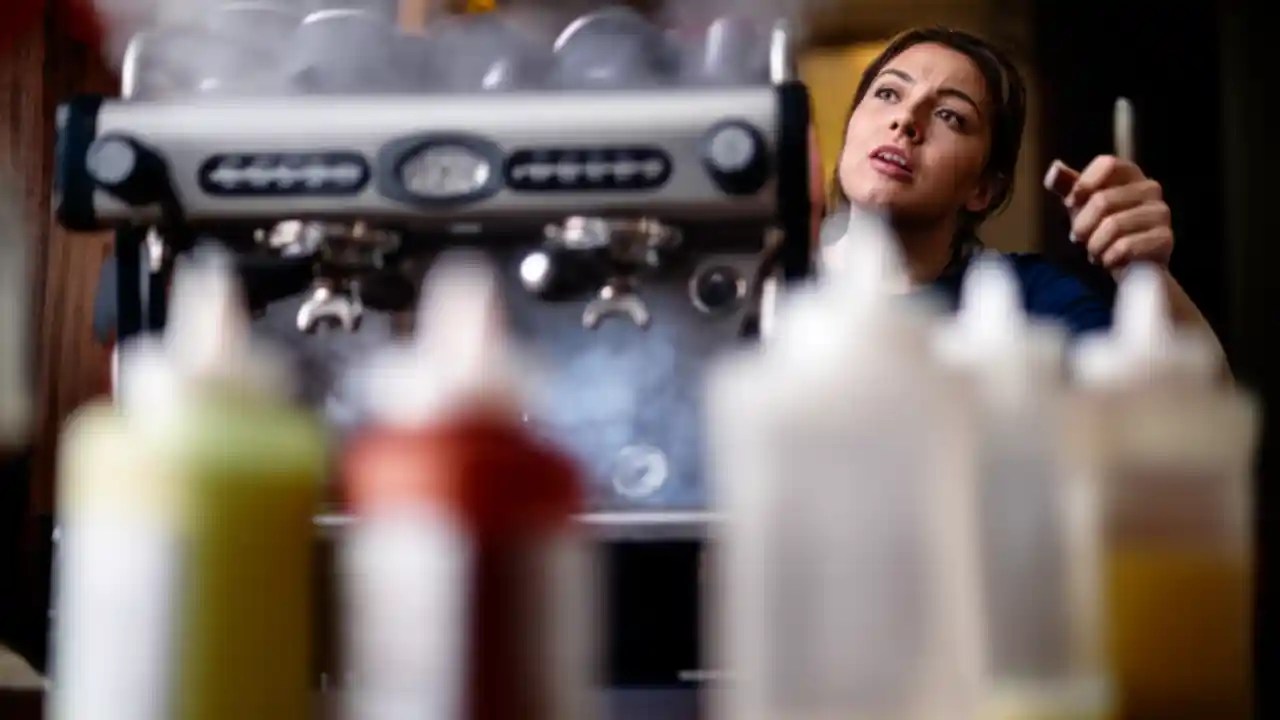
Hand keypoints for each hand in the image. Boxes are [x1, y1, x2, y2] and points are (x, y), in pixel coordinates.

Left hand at [1043, 156, 1172, 272]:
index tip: (1070, 203)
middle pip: (1102, 199)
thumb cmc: (1103, 229)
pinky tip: (1109, 260)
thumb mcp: (1081, 205)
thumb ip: (1068, 186)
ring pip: (1113, 225)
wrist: (1128, 266)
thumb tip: (1054, 168)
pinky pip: (1125, 246)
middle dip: (1082, 226)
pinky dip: (1108, 258)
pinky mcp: (1165, 238)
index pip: (1107, 163)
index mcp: (1130, 174)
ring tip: (1095, 251)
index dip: (1083, 184)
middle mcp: (1150, 188)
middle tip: (1079, 238)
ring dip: (1094, 245)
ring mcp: (1161, 212)